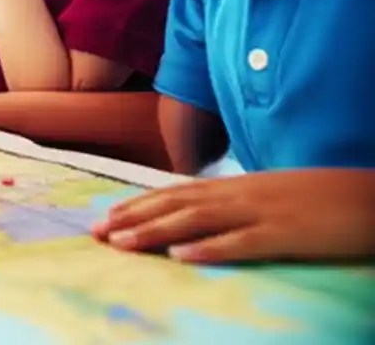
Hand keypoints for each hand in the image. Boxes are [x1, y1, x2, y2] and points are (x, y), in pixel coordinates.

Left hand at [91, 169, 374, 263]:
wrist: (369, 197)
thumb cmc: (319, 199)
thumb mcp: (268, 196)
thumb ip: (233, 205)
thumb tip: (199, 217)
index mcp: (236, 185)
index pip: (175, 193)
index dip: (137, 204)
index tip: (105, 217)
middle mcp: (240, 194)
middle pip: (176, 204)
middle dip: (133, 217)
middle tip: (96, 233)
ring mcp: (261, 212)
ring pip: (198, 220)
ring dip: (157, 232)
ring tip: (123, 244)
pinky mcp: (285, 233)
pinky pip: (242, 242)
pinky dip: (210, 249)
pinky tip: (182, 258)